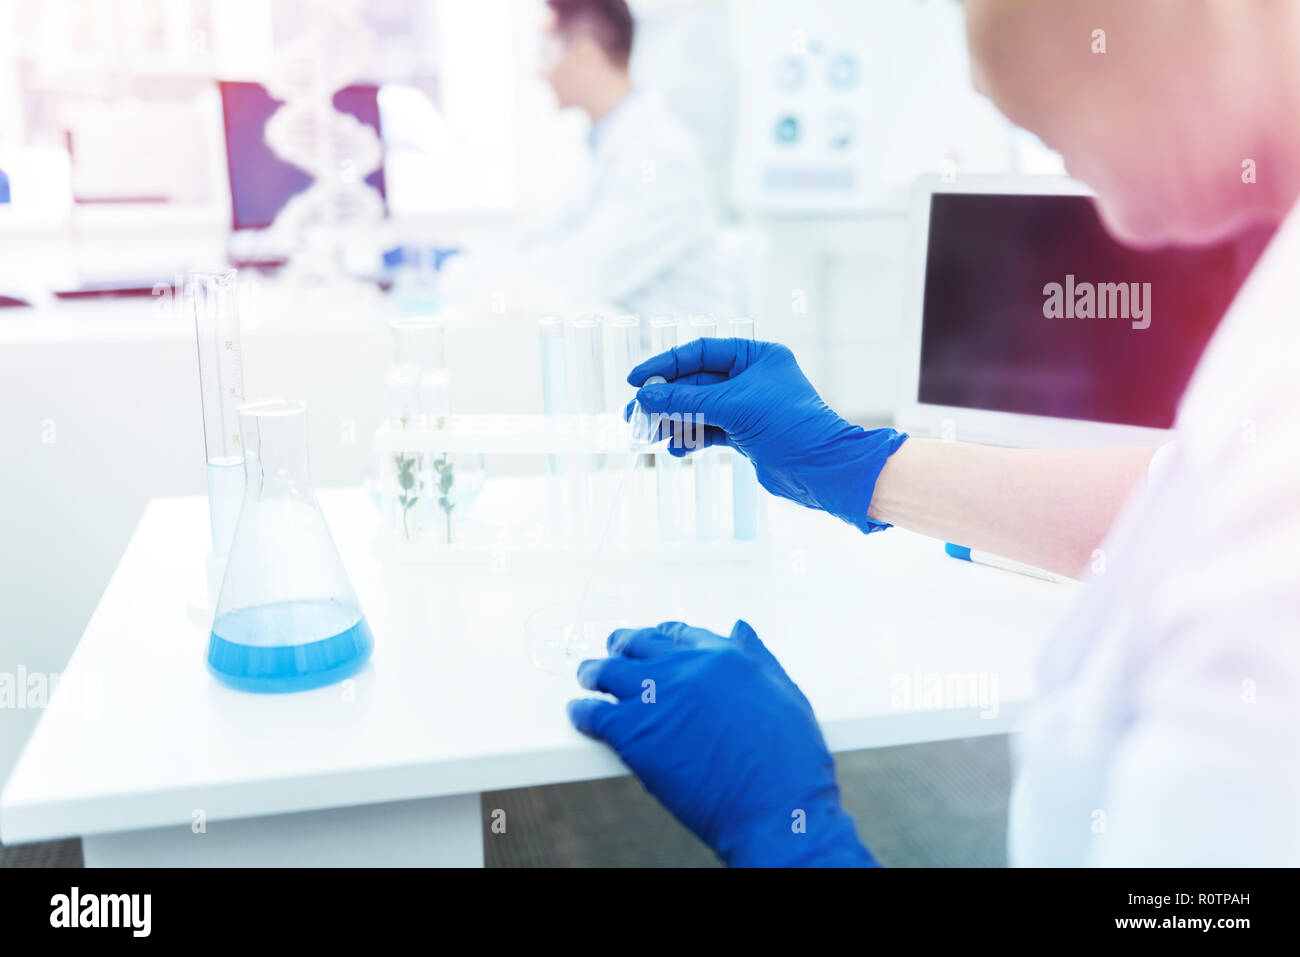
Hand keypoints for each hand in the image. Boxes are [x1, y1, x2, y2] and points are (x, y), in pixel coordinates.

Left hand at [568, 620, 875, 867]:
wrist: (775, 810)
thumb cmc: (789, 763)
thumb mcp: (785, 694)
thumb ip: (758, 658)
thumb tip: (741, 630)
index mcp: (725, 657)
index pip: (680, 633)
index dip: (661, 636)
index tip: (652, 641)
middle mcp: (686, 668)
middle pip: (639, 644)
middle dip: (623, 646)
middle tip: (613, 652)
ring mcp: (656, 698)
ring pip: (608, 671)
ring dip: (595, 672)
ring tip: (588, 676)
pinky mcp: (633, 733)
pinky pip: (594, 713)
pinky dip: (582, 712)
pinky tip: (579, 714)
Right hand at [627, 338, 906, 533]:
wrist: (821, 468)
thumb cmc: (790, 425)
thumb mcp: (734, 406)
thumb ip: (687, 400)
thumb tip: (646, 395)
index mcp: (757, 357)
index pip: (702, 352)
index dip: (667, 364)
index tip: (637, 378)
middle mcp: (752, 378)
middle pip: (696, 383)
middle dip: (665, 398)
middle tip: (634, 412)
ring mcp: (748, 407)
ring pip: (699, 409)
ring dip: (673, 420)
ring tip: (649, 433)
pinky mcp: (745, 434)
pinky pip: (708, 431)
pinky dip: (690, 438)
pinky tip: (674, 448)